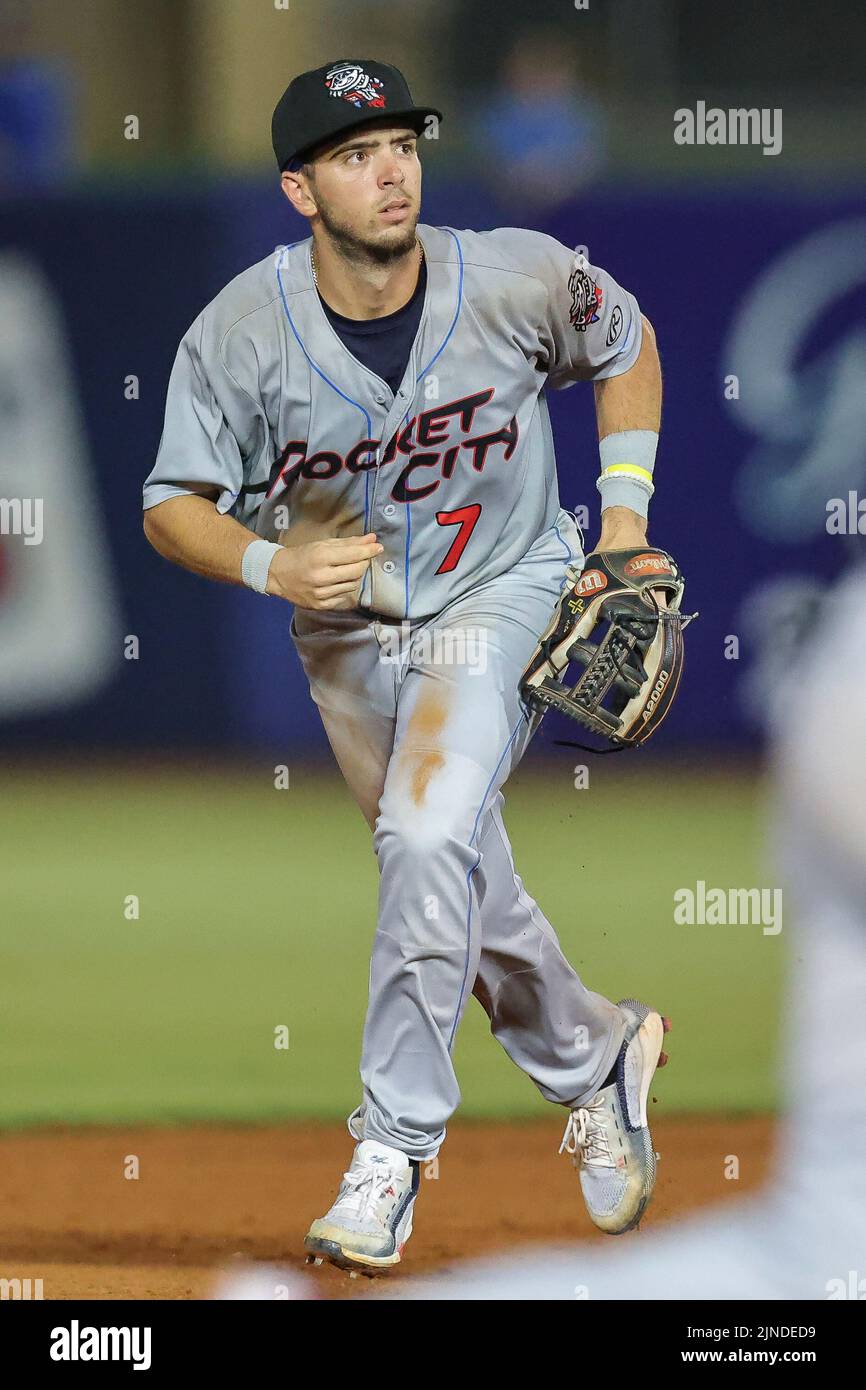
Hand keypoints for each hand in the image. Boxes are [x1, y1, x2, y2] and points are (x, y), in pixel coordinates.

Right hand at [266, 533, 382, 609]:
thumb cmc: (301, 555)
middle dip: (363, 563)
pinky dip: (345, 588)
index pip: (353, 555)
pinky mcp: (321, 606)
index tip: (378, 547)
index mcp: (320, 558)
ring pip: (353, 585)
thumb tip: (372, 539)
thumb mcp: (322, 545)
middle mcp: (321, 577)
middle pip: (357, 571)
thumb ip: (348, 543)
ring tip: (346, 570)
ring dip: (355, 576)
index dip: (368, 550)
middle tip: (361, 558)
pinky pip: (344, 596)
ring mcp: (321, 594)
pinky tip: (338, 582)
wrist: (277, 574)